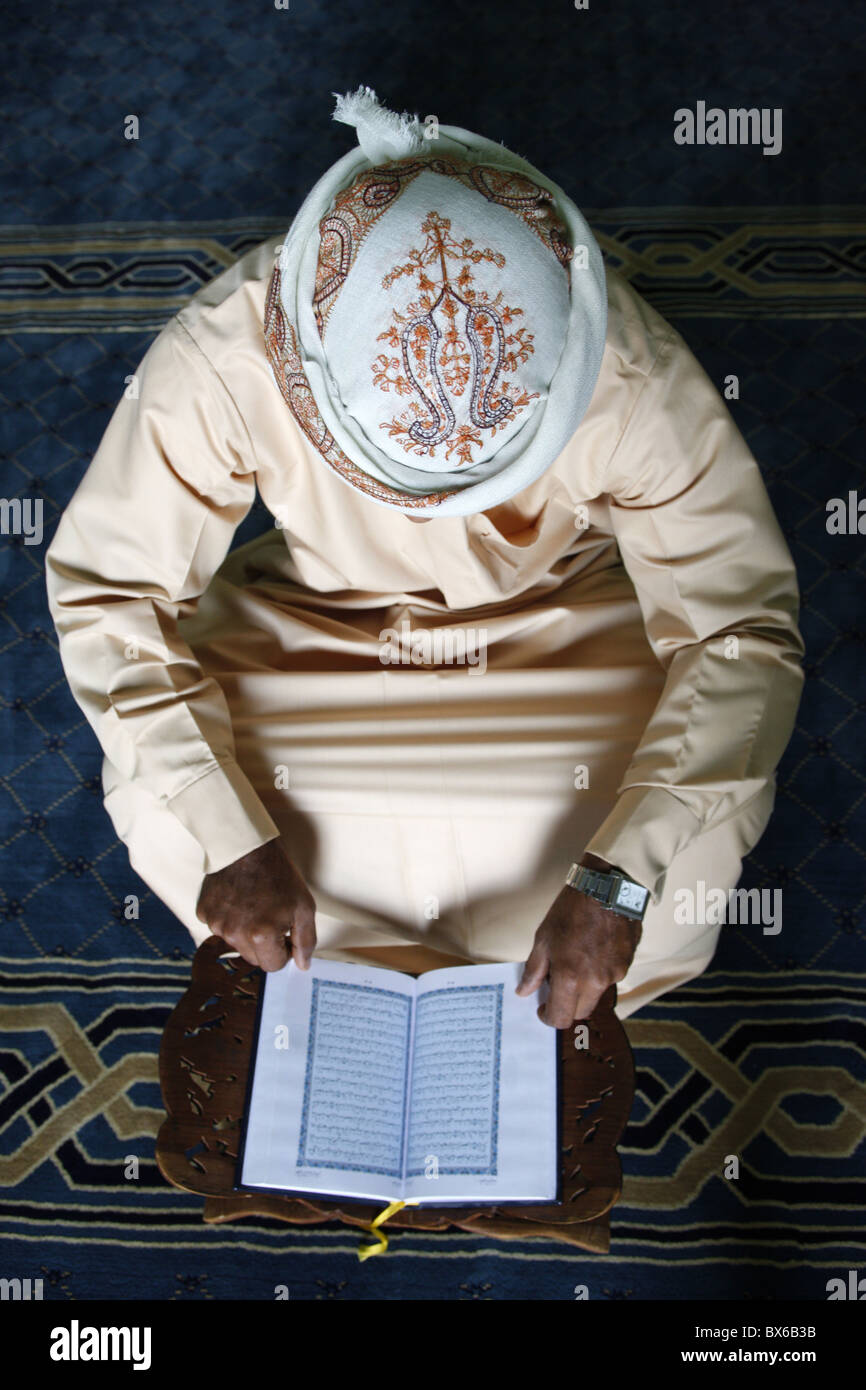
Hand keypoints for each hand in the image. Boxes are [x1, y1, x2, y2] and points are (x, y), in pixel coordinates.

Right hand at [195, 839, 316, 972]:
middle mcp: (235, 934)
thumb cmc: (278, 874)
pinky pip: (218, 927)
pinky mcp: (204, 912)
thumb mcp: (304, 906)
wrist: (247, 845)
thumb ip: (305, 940)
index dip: (283, 951)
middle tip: (271, 917)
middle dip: (265, 944)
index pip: (273, 966)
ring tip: (253, 904)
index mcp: (261, 935)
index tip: (285, 934)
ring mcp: (216, 923)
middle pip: (253, 958)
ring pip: (235, 943)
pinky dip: (228, 918)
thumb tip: (303, 965)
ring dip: (245, 932)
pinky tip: (237, 899)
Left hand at [516, 855, 641, 1027]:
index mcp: (571, 977)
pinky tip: (593, 953)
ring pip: (596, 996)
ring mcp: (614, 974)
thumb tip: (524, 991)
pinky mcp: (627, 964)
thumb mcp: (544, 938)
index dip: (549, 1017)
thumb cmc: (572, 910)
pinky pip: (611, 979)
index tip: (544, 1007)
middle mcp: (595, 982)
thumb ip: (534, 970)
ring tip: (576, 964)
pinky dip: (599, 974)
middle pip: (581, 1012)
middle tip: (557, 985)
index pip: (561, 1017)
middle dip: (567, 1005)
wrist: (607, 887)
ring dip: (584, 990)